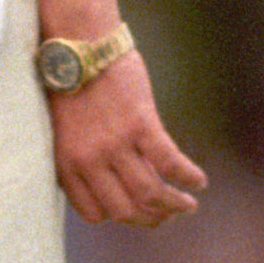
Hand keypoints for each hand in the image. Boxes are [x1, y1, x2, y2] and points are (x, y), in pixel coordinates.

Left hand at [48, 52, 205, 229]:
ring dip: (174, 205)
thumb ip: (80, 157)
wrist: (78, 44)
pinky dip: (188, 176)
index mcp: (66, 164)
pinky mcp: (140, 124)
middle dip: (149, 219)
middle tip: (167, 215)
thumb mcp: (64, 130)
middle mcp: (89, 160)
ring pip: (150, 193)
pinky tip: (199, 181)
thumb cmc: (70, 82)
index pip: (94, 212)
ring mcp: (115, 144)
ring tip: (188, 206)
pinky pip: (169, 162)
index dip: (118, 216)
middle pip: (124, 210)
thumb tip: (109, 179)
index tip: (134, 209)